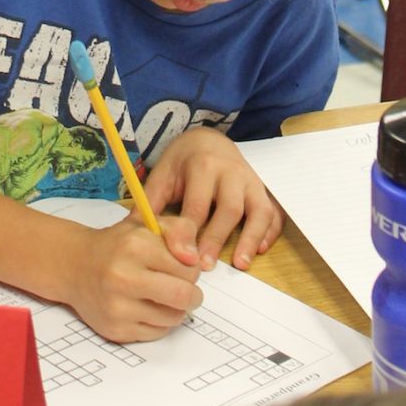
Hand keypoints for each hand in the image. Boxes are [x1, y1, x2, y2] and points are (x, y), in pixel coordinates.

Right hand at [63, 213, 202, 342]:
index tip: (184, 267)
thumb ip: (180, 231)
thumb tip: (194, 259)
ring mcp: (118, 307)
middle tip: (188, 291)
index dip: (192, 269)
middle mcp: (123, 277)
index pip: (188, 268)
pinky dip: (160, 323)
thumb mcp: (149, 224)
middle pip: (182, 297)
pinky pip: (156, 333)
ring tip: (164, 296)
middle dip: (193, 295)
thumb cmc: (119, 244)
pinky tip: (148, 308)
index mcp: (135, 245)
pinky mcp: (115, 330)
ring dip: (176, 309)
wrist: (76, 266)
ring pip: (172, 318)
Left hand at [144, 129, 283, 270]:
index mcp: (203, 165)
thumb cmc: (183, 162)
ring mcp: (250, 181)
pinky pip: (273, 212)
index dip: (191, 232)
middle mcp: (231, 172)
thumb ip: (151, 202)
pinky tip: (259, 250)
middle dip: (218, 238)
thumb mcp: (164, 173)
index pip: (197, 203)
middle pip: (229, 208)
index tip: (184, 257)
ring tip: (240, 264)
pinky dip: (270, 232)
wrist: (209, 139)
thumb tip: (132, 233)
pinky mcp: (263, 190)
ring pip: (258, 209)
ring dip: (250, 237)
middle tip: (205, 266)